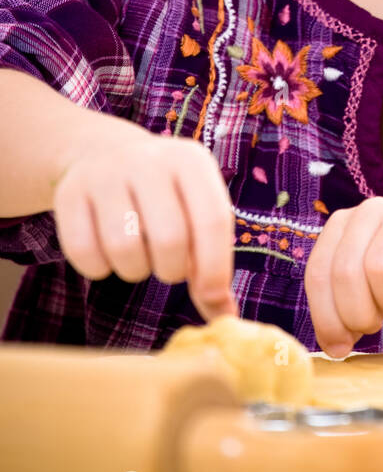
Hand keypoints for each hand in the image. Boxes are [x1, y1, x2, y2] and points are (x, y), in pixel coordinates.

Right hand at [49, 117, 237, 322]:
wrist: (102, 155)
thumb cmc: (164, 197)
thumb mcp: (195, 210)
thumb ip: (212, 261)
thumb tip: (225, 316)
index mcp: (191, 161)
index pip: (213, 220)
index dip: (215, 267)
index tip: (210, 295)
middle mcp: (149, 160)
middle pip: (169, 240)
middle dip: (172, 270)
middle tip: (168, 266)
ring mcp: (105, 173)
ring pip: (124, 249)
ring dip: (135, 269)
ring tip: (139, 254)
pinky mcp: (69, 193)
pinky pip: (85, 253)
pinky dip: (98, 268)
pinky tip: (106, 252)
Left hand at [303, 195, 382, 357]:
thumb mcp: (377, 289)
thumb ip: (349, 310)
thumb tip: (334, 348)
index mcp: (345, 224)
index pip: (318, 274)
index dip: (326, 318)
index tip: (341, 347)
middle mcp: (371, 210)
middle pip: (346, 273)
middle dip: (359, 314)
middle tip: (379, 322)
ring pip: (381, 267)